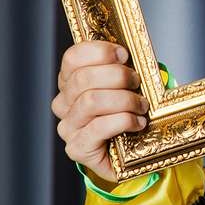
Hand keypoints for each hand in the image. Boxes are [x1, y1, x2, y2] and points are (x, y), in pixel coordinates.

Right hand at [52, 41, 147, 186]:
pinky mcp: (77, 149)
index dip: (100, 52)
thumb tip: (125, 52)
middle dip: (118, 76)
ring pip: (91, 101)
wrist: (130, 153)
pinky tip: (138, 123)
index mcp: (70, 82)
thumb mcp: (124, 84)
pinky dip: (124, 121)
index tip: (124, 55)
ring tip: (141, 105)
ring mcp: (68, 127)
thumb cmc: (127, 112)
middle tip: (136, 82)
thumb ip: (120, 67)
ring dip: (124, 100)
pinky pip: (98, 128)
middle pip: (83, 79)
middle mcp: (63, 104)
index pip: (72, 58)